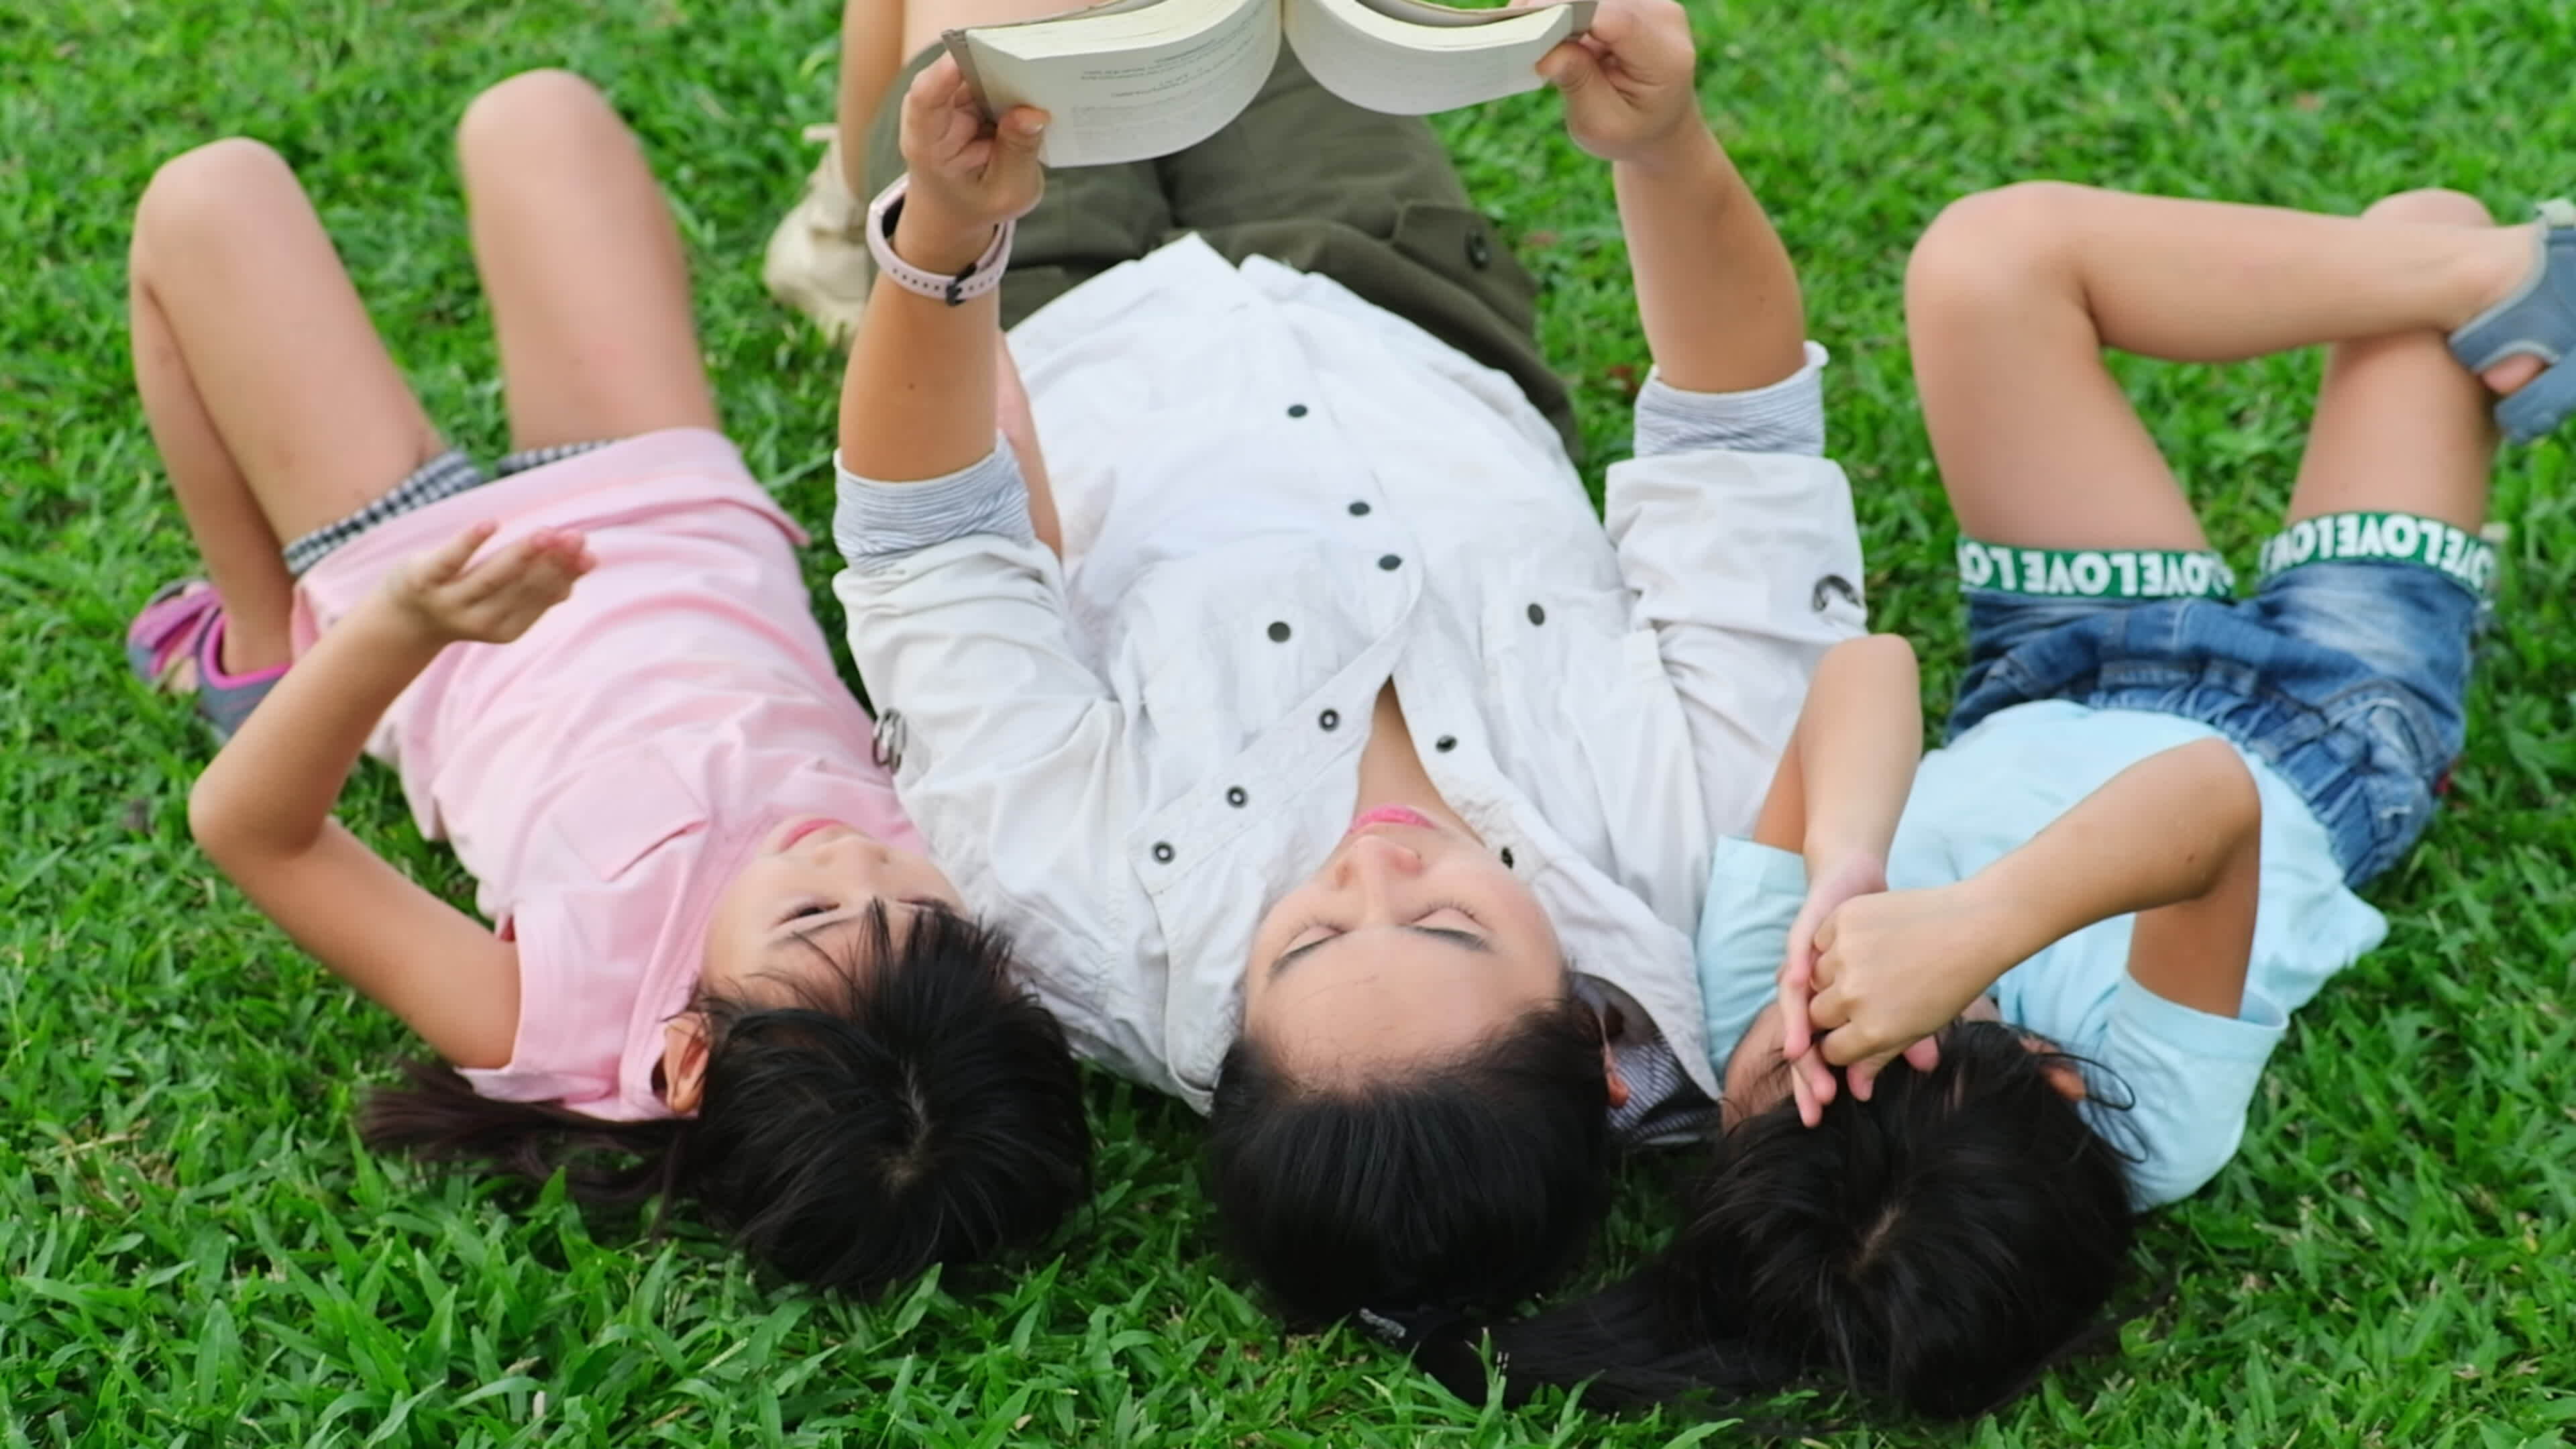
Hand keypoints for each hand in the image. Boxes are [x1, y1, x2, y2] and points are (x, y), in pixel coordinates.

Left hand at [383, 522, 592, 645]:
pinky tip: (491, 524)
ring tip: (547, 534)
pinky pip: (449, 561)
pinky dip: (469, 543)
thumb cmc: (466, 599)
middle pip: (521, 589)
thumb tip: (586, 562)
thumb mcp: (504, 599)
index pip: (541, 600)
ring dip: (521, 555)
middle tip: (575, 538)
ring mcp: (449, 600)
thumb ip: (542, 584)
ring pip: (491, 577)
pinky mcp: (423, 578)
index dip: (566, 577)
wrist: (403, 618)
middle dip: (551, 564)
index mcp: (506, 628)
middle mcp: (479, 620)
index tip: (589, 554)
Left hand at [896, 55, 1047, 272]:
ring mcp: (948, 102)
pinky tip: (1034, 86)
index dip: (944, 75)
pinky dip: (1009, 80)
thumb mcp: (1008, 193)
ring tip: (1039, 79)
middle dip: (990, 65)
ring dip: (1005, 71)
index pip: (925, 101)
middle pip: (953, 74)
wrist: (955, 209)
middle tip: (1032, 66)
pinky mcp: (965, 96)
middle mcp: (932, 115)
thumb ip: (1019, 154)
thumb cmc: (977, 204)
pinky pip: (987, 76)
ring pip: (974, 70)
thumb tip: (1034, 111)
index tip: (972, 58)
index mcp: (928, 145)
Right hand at [1536, 0, 1704, 165]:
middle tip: (1514, 20)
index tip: (1526, 16)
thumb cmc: (1628, 131)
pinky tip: (1547, 24)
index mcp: (1665, 58)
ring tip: (1529, 27)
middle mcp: (1665, 20)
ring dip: (1559, 5)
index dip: (1568, 11)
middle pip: (1601, 0)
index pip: (1616, 20)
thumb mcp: (1599, 124)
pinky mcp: (1636, 0)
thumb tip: (1549, 52)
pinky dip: (1568, 6)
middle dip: (1556, 6)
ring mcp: (1653, 5)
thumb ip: (1578, 85)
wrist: (1660, 124)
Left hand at [1777, 852, 1899, 1125]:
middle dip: (1806, 1072)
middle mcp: (1807, 992)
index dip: (1820, 1082)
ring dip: (1798, 1030)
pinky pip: (1795, 956)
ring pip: (1792, 1005)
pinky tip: (1796, 986)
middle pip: (1800, 1038)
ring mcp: (1801, 964)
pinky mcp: (1802, 936)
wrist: (1860, 876)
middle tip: (1816, 1105)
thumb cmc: (1893, 937)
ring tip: (1802, 1059)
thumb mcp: (1903, 993)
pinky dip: (1795, 973)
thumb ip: (1900, 1032)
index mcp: (1827, 1009)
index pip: (1821, 1054)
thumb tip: (1916, 1073)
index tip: (1826, 1113)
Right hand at [1807, 882, 2007, 1100]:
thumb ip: (1878, 1058)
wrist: (1973, 926)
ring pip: (1812, 978)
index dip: (1840, 1047)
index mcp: (1873, 1030)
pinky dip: (1831, 946)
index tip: (1855, 1035)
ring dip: (1828, 978)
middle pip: (1816, 1016)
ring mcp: (1845, 956)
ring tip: (1864, 968)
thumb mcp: (1917, 1028)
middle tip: (1862, 997)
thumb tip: (1855, 1091)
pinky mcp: (1843, 920)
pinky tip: (1860, 945)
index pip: (1830, 1051)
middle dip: (1832, 1013)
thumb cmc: (1950, 983)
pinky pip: (1818, 943)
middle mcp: (1853, 995)